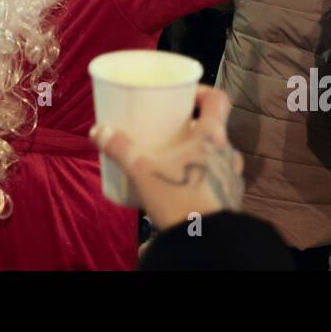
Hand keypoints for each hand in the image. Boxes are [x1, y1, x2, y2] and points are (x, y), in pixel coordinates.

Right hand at [90, 85, 243, 230]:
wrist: (204, 239)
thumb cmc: (178, 195)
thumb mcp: (142, 170)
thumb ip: (120, 148)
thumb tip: (97, 131)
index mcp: (212, 135)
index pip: (218, 99)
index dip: (203, 92)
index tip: (184, 96)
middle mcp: (227, 151)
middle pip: (215, 128)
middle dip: (194, 127)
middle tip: (172, 131)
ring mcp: (233, 175)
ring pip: (218, 154)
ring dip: (201, 152)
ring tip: (177, 159)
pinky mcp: (231, 197)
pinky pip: (219, 177)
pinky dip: (205, 175)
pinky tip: (185, 184)